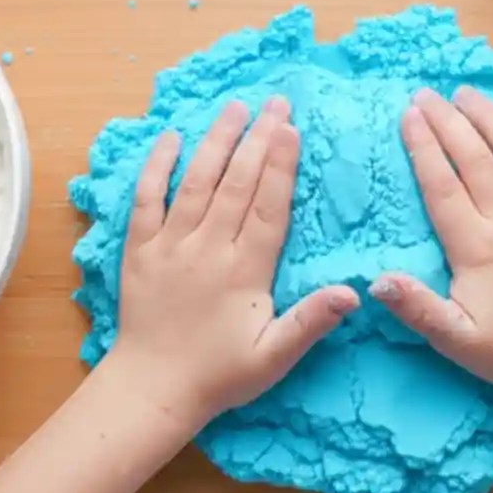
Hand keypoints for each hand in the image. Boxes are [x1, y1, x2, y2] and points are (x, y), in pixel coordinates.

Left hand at [110, 97, 358, 427]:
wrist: (151, 390)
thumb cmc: (220, 375)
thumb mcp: (274, 357)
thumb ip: (311, 321)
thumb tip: (353, 291)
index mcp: (244, 272)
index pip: (268, 207)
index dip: (281, 166)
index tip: (291, 129)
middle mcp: (207, 249)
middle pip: (236, 183)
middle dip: (258, 139)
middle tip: (276, 102)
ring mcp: (170, 246)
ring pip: (196, 182)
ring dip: (217, 141)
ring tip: (235, 107)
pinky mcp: (139, 250)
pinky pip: (146, 200)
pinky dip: (157, 166)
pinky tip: (171, 137)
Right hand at [370, 87, 492, 394]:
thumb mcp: (455, 338)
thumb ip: (416, 307)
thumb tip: (376, 280)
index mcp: (475, 246)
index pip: (442, 187)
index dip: (423, 148)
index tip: (408, 115)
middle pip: (474, 160)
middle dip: (448, 122)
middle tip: (425, 94)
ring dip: (492, 119)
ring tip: (468, 94)